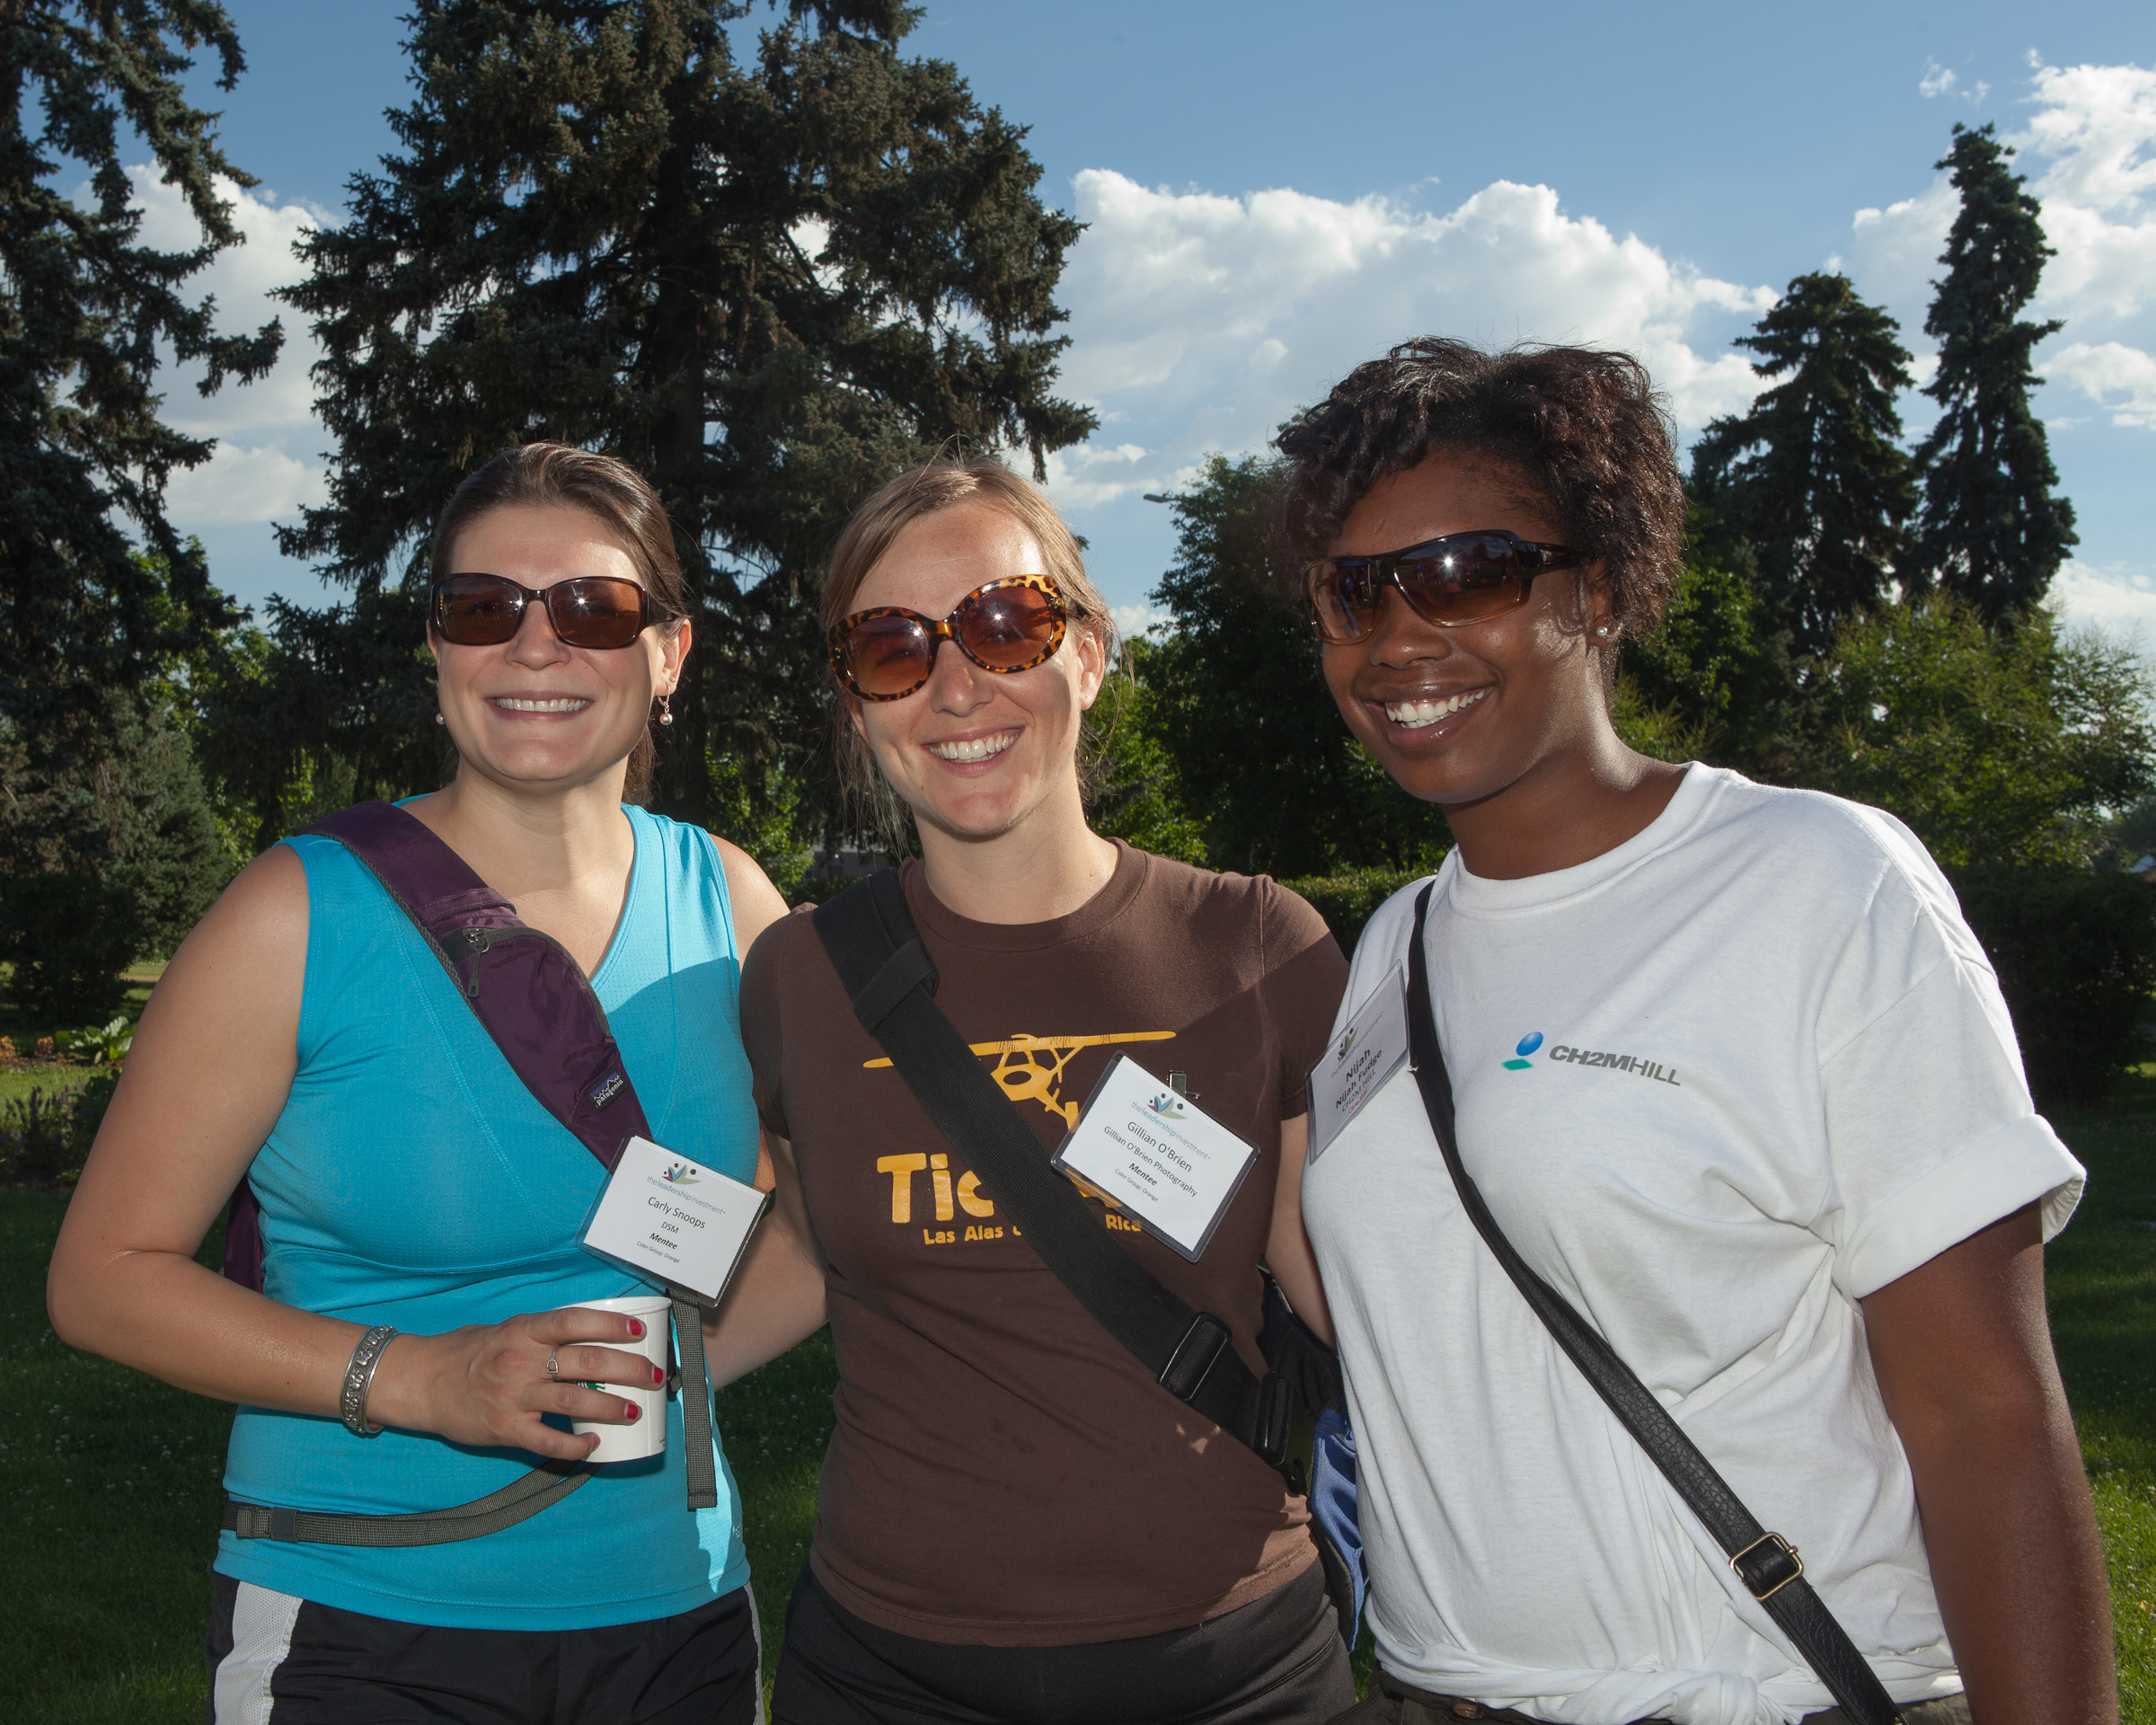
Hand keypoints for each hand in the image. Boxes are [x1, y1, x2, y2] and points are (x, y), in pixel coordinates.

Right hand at [364, 1307, 663, 1461]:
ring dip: (611, 1406)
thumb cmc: (469, 1353)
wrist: (421, 1383)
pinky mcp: (505, 1428)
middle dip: (627, 1368)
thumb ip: (543, 1333)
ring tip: (635, 1409)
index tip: (639, 1331)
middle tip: (654, 1374)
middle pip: (585, 1361)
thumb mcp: (507, 1330)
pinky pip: (548, 1441)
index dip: (610, 1325)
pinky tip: (593, 1445)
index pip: (574, 1322)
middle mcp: (520, 1360)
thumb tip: (593, 1333)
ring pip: (574, 1400)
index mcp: (523, 1330)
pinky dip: (575, 1445)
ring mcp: (513, 1396)